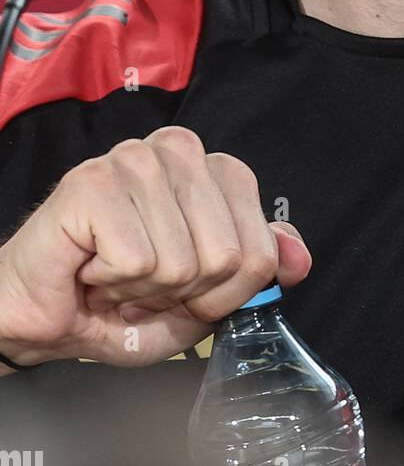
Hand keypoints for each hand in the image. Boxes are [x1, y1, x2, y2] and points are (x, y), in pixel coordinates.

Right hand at [0, 127, 311, 368]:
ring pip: (182, 261)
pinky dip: (113, 283)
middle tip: (145, 283)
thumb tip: (299, 257)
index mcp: (209, 166)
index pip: (260, 242)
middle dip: (187, 293)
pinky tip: (92, 266)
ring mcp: (134, 159)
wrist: (42, 316)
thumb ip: (257, 269)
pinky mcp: (93, 182)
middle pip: (227, 254)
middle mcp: (176, 149)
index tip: (185, 287)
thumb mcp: (203, 296)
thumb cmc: (117, 299)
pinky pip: (139, 260)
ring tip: (115, 273)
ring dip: (145, 289)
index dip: (225, 287)